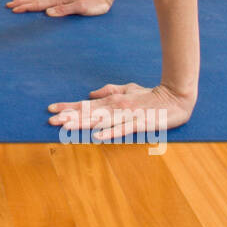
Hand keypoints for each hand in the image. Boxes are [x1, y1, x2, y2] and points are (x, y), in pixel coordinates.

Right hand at [6, 0, 112, 16]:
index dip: (26, 7)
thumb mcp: (82, 9)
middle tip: (7, 5)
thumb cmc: (95, 3)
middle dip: (21, 2)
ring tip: (14, 0)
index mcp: (59, 0)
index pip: (39, 4)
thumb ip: (65, 10)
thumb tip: (47, 13)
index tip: (14, 10)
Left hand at [47, 82, 195, 140]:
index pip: (85, 104)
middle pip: (89, 113)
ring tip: (66, 127)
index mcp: (111, 101)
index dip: (68, 107)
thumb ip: (109, 91)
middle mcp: (116, 107)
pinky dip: (111, 133)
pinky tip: (98, 137)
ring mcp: (128, 115)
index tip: (50, 109)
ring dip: (83, 124)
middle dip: (69, 117)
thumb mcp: (128, 89)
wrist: (176, 97)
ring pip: (101, 121)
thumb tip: (89, 94)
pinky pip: (124, 129)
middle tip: (51, 120)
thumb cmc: (150, 95)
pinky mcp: (141, 123)